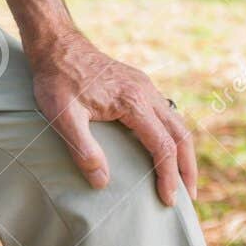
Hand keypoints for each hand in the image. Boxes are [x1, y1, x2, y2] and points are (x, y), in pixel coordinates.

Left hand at [29, 29, 196, 206]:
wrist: (56, 44)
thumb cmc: (56, 79)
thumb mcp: (61, 114)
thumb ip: (82, 148)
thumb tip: (102, 182)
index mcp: (133, 101)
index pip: (163, 146)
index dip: (168, 176)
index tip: (168, 201)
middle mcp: (146, 92)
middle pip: (181, 135)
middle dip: (188, 168)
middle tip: (189, 198)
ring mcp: (144, 86)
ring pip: (177, 122)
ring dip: (184, 152)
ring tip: (182, 179)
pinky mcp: (137, 84)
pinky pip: (165, 113)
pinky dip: (173, 136)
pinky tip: (165, 149)